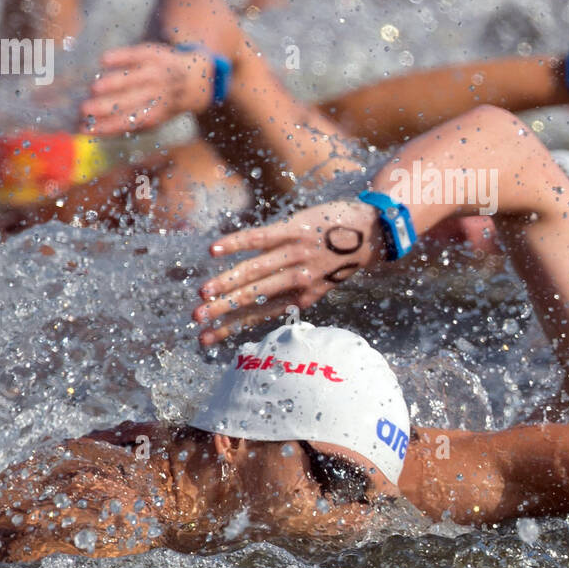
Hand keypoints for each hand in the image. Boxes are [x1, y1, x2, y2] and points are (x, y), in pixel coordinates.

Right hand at [80, 44, 213, 135]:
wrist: (195, 77)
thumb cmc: (162, 102)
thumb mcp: (153, 117)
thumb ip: (125, 123)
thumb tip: (87, 130)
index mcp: (157, 113)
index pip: (129, 122)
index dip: (107, 126)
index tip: (85, 128)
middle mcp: (159, 93)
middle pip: (131, 102)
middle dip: (107, 107)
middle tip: (84, 109)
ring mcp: (158, 72)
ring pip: (135, 78)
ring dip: (114, 84)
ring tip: (93, 88)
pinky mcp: (154, 54)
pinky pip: (138, 54)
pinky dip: (122, 56)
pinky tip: (104, 60)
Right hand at [193, 199, 382, 345]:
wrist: (372, 230)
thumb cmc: (339, 257)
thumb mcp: (320, 283)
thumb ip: (291, 292)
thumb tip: (254, 303)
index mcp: (302, 297)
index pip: (257, 315)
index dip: (229, 327)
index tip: (203, 338)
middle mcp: (298, 279)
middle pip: (253, 297)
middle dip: (222, 309)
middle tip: (195, 318)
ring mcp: (296, 253)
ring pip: (254, 271)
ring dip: (226, 282)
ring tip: (202, 293)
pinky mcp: (295, 229)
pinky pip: (261, 237)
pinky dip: (236, 243)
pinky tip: (213, 251)